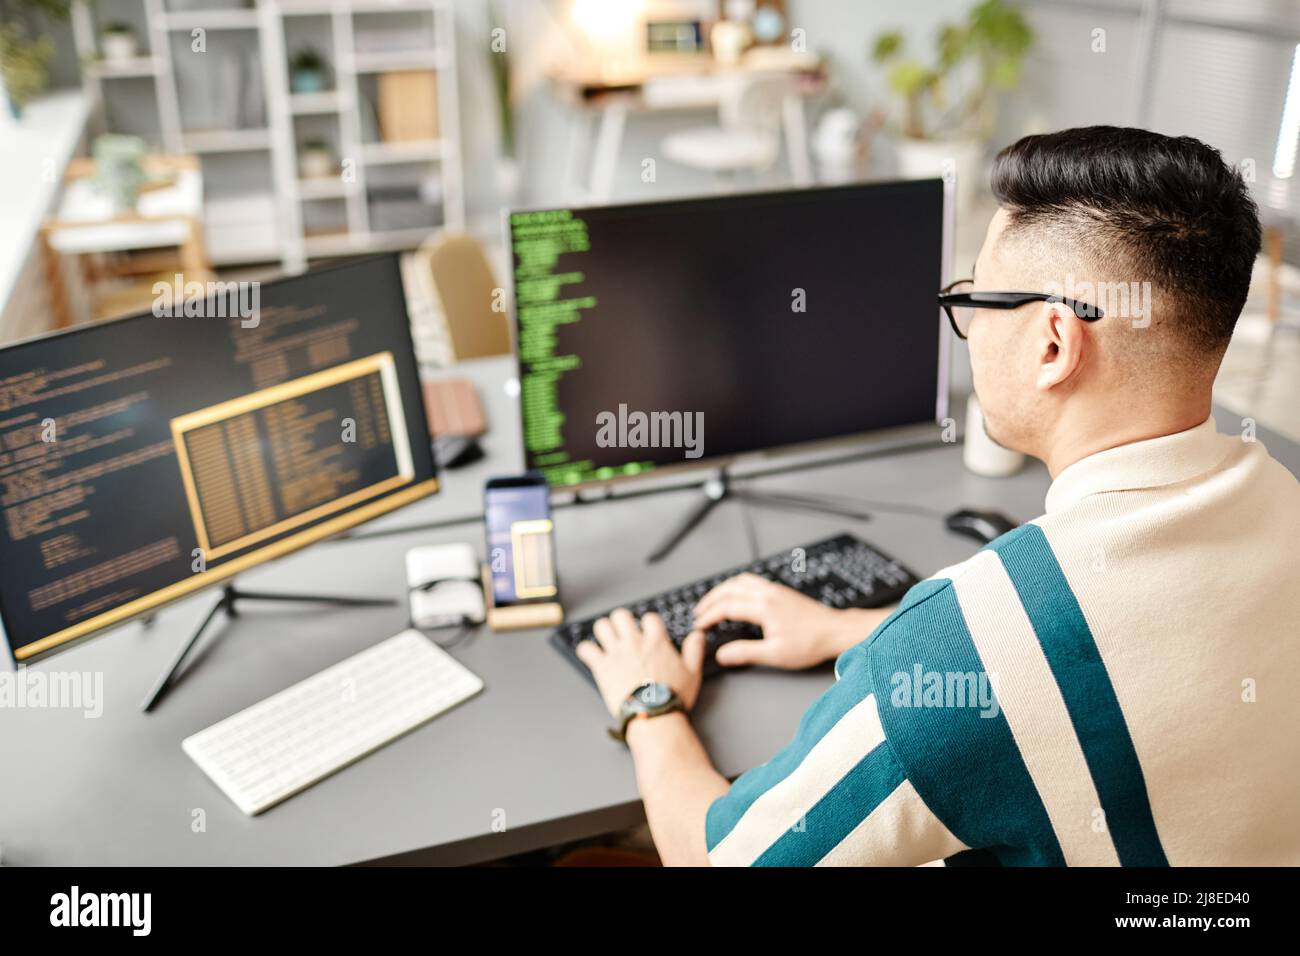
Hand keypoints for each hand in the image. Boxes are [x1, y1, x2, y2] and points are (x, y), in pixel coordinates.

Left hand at [576, 608, 705, 719]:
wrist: (653, 715)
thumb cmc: (672, 696)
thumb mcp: (693, 672)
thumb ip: (694, 650)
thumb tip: (698, 635)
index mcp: (656, 641)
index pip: (649, 618)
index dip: (647, 623)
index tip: (647, 631)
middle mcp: (634, 642)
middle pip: (621, 616)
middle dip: (621, 621)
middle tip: (622, 631)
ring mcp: (616, 653)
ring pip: (602, 626)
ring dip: (603, 631)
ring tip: (605, 639)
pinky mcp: (601, 667)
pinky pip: (586, 649)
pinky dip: (586, 650)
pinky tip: (590, 654)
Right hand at [693, 573, 889, 670]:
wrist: (835, 631)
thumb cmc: (811, 643)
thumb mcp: (775, 654)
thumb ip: (745, 653)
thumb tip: (722, 654)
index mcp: (763, 607)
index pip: (726, 607)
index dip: (709, 616)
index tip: (699, 626)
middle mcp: (767, 593)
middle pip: (729, 589)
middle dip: (710, 600)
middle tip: (699, 613)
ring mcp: (775, 589)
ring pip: (740, 581)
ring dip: (722, 590)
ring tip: (712, 602)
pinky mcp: (781, 591)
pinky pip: (751, 581)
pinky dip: (736, 586)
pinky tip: (736, 595)